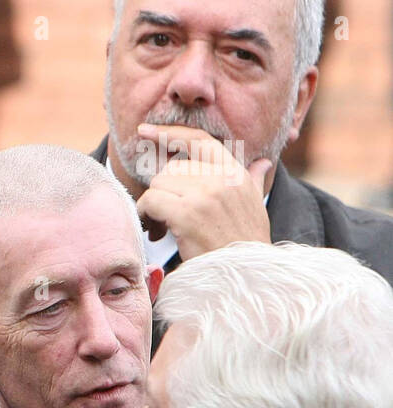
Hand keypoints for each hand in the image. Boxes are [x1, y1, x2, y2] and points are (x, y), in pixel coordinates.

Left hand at [133, 123, 272, 259]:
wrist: (247, 276)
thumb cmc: (245, 243)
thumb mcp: (254, 207)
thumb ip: (252, 180)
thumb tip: (262, 162)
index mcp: (236, 173)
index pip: (200, 141)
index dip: (171, 133)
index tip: (145, 131)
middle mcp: (222, 179)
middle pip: (171, 169)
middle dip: (163, 191)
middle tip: (165, 216)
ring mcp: (205, 195)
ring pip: (158, 184)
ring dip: (153, 205)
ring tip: (162, 226)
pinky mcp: (187, 214)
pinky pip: (150, 201)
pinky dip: (145, 214)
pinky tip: (153, 229)